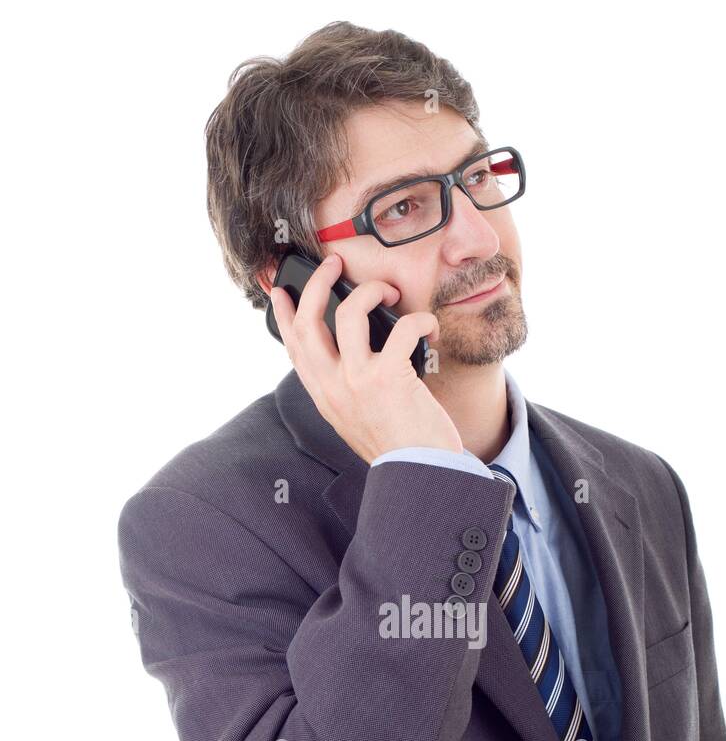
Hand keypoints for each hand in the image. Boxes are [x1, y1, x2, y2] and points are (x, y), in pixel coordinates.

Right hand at [269, 254, 463, 463]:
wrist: (418, 476)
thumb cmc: (398, 448)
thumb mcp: (357, 419)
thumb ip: (347, 389)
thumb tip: (355, 353)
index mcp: (324, 395)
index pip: (293, 347)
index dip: (284, 314)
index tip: (280, 291)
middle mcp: (332, 387)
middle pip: (308, 321)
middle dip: (319, 283)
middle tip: (334, 264)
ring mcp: (356, 381)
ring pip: (348, 313)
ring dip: (370, 291)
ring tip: (388, 291)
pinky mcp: (387, 378)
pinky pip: (402, 328)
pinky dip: (421, 320)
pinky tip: (430, 327)